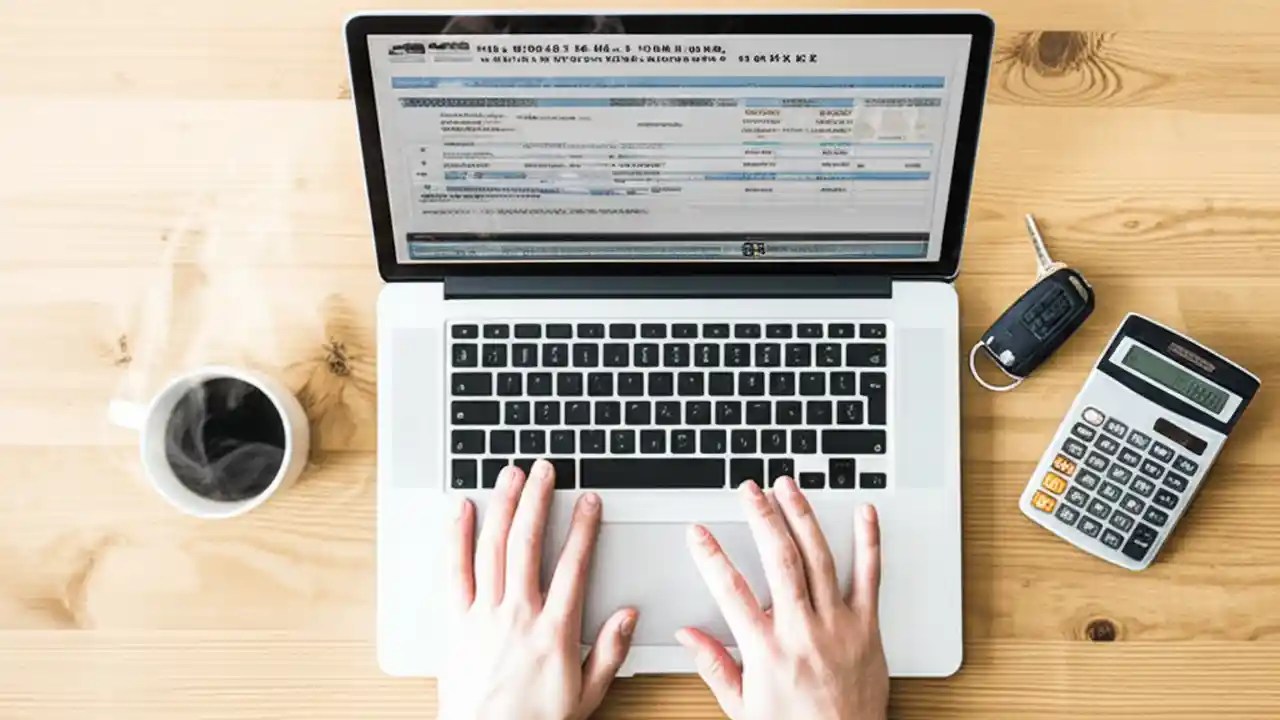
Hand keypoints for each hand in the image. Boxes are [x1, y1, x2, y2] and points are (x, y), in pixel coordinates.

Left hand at [438, 460, 637, 719]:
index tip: (589, 500)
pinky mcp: (456, 623)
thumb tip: (629, 614)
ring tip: (511, 475)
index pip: (573, 565)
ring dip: (503, 506)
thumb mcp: (587, 695)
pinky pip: (455, 571)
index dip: (584, 527)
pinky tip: (463, 510)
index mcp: (554, 631)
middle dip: (538, 500)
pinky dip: (457, 537)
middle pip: (528, 543)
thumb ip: (610, 652)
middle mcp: (518, 615)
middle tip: (545, 469)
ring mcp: (484, 615)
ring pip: (493, 548)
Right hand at [678, 477, 887, 719]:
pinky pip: (870, 577)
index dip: (710, 556)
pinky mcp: (868, 628)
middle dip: (761, 517)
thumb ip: (715, 666)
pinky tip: (864, 513)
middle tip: (750, 490)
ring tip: (789, 488)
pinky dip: (869, 542)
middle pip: (779, 560)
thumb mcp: (743, 707)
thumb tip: (688, 635)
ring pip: (819, 558)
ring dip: (802, 517)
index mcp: (767, 651)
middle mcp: (803, 632)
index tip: (698, 532)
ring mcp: (838, 626)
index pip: (730, 590)